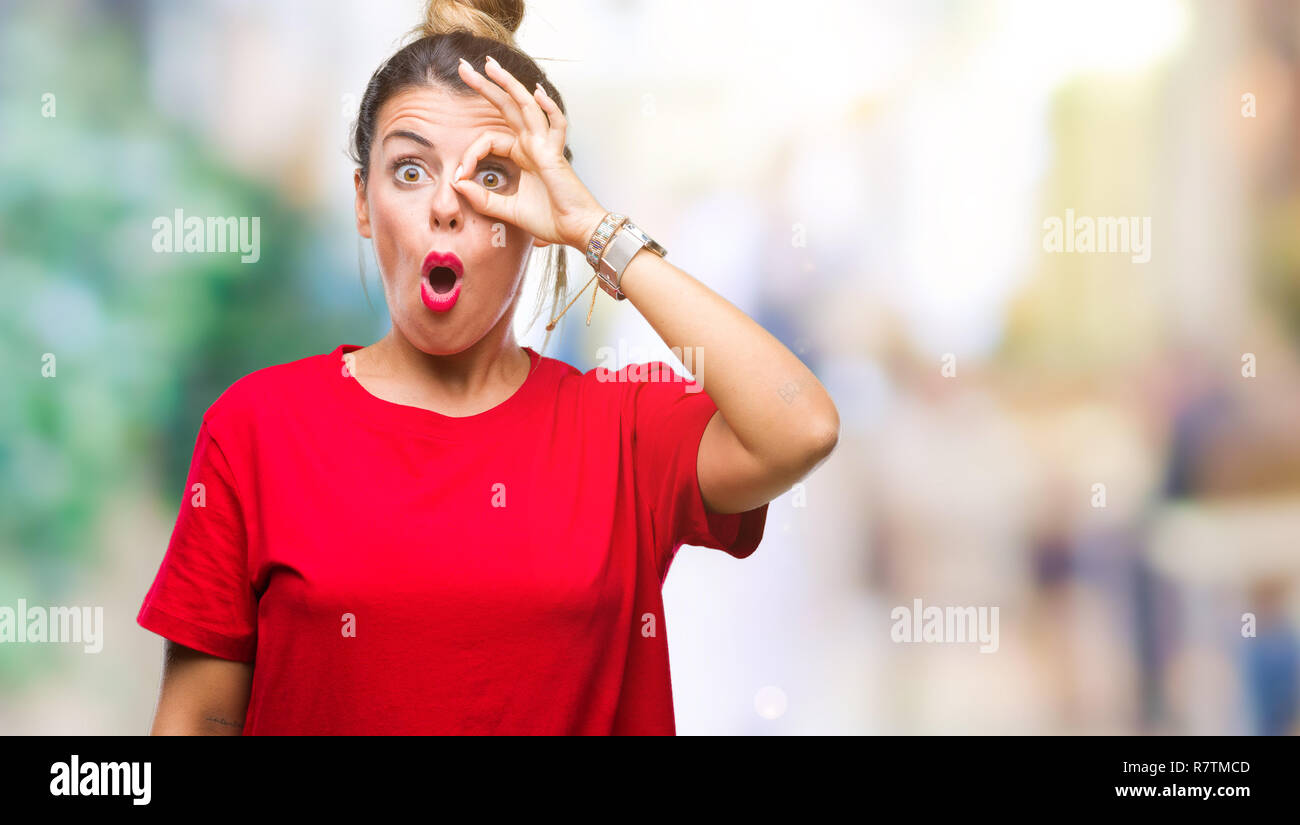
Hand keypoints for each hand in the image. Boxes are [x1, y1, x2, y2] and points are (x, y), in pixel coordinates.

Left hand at [451, 56, 606, 250]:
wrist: (575, 231)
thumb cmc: (549, 220)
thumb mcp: (507, 210)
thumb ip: (482, 198)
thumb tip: (457, 183)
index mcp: (522, 155)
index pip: (489, 139)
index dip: (470, 154)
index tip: (459, 175)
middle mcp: (533, 144)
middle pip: (506, 107)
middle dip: (485, 86)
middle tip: (464, 68)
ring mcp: (545, 145)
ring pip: (526, 106)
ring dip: (508, 84)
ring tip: (490, 66)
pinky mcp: (555, 154)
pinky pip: (555, 125)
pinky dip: (549, 108)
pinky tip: (537, 92)